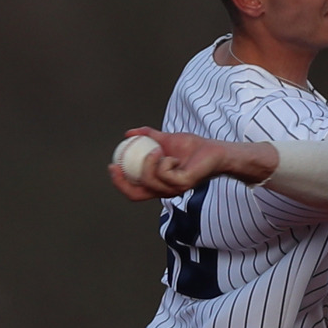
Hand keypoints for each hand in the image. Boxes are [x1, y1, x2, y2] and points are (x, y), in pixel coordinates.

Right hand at [107, 128, 276, 200]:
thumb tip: (128, 133)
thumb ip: (148, 136)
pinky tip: (172, 156)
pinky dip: (164, 162)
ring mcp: (174, 189)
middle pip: (136, 194)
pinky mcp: (184, 184)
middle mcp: (165, 190)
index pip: (134, 190)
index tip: (112, 165)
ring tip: (157, 151)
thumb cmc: (194, 148)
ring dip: (148, 164)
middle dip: (122, 182)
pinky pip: (165, 174)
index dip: (120, 183)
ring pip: (150, 181)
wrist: (215, 150)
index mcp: (159, 183)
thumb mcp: (166, 139)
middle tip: (116, 166)